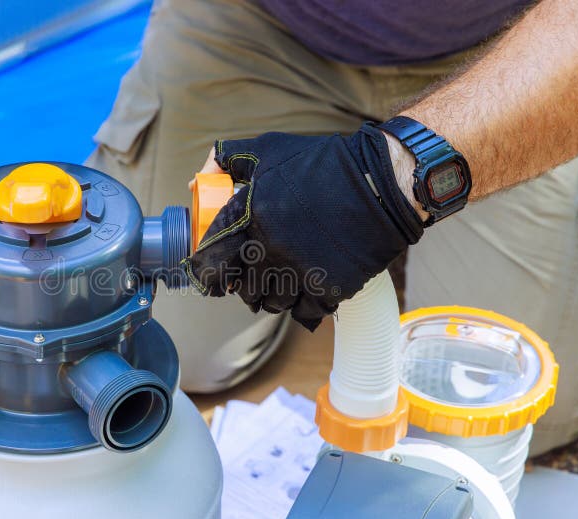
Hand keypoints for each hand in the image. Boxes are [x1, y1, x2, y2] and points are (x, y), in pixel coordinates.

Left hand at [184, 124, 424, 330]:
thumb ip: (227, 161)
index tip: (213, 275)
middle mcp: (268, 248)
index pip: (210, 264)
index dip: (207, 274)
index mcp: (248, 218)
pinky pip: (304, 311)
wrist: (381, 179)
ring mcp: (299, 271)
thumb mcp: (268, 149)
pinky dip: (302, 305)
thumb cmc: (322, 162)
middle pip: (242, 289)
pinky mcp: (329, 287)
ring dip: (271, 297)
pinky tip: (306, 290)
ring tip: (278, 284)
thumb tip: (195, 182)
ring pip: (272, 303)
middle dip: (242, 286)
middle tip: (250, 278)